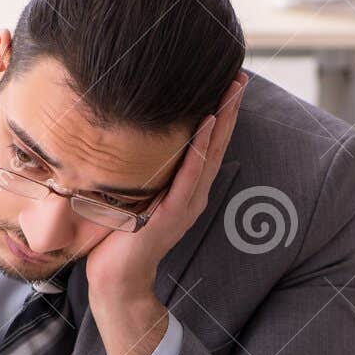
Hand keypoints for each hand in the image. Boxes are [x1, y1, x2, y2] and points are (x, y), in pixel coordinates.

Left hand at [86, 71, 247, 354]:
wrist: (115, 279)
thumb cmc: (119, 236)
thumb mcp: (135, 194)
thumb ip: (144, 170)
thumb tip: (130, 136)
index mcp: (187, 189)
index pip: (209, 143)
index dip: (221, 112)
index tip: (228, 81)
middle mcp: (193, 194)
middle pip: (217, 143)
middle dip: (230, 108)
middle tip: (239, 75)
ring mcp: (185, 204)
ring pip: (210, 154)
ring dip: (222, 121)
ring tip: (231, 91)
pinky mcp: (171, 214)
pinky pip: (188, 176)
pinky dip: (199, 150)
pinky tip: (206, 124)